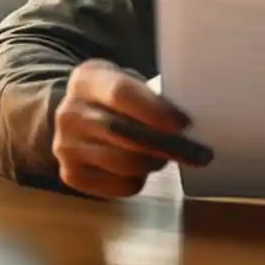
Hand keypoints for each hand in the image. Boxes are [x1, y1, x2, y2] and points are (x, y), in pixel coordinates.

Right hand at [53, 59, 201, 197]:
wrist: (76, 119)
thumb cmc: (114, 99)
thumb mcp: (127, 81)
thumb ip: (150, 96)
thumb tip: (187, 124)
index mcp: (87, 79)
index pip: (122, 94)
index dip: (156, 110)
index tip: (185, 123)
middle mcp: (70, 112)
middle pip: (124, 133)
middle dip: (165, 144)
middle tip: (197, 153)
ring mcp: (67, 146)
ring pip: (125, 163)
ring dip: (154, 162)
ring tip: (164, 155)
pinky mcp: (72, 175)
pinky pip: (120, 185)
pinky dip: (139, 179)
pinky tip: (140, 168)